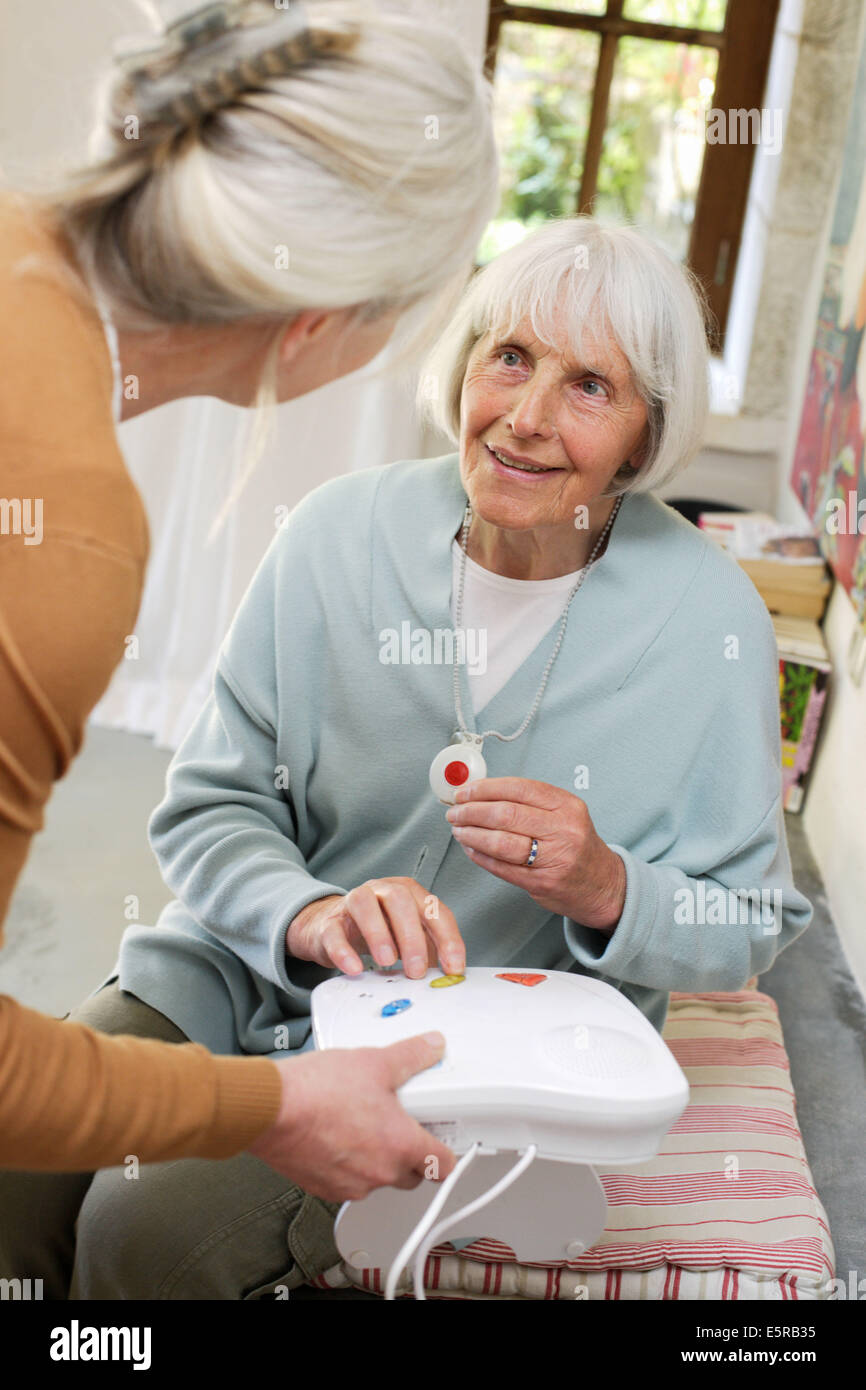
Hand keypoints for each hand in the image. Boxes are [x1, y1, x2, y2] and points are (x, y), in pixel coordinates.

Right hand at [248, 1033, 454, 1200]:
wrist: (271, 1110)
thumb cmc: (318, 1092)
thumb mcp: (374, 1062)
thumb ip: (410, 1056)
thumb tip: (432, 1047)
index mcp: (401, 1146)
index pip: (444, 1165)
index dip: (445, 1151)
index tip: (440, 1138)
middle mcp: (380, 1173)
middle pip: (412, 1175)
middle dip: (409, 1153)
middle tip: (397, 1123)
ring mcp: (351, 1185)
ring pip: (378, 1178)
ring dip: (376, 1159)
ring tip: (360, 1123)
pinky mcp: (324, 1188)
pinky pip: (348, 1182)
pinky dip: (347, 1164)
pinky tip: (336, 1135)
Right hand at [287, 878, 465, 979]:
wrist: (332, 928)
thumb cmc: (379, 931)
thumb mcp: (408, 938)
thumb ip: (430, 952)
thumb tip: (451, 976)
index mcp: (408, 892)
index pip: (434, 909)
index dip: (448, 938)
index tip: (453, 967)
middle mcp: (382, 890)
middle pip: (400, 900)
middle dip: (412, 936)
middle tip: (417, 971)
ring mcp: (353, 902)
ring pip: (365, 904)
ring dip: (379, 933)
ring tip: (387, 962)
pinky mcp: (329, 922)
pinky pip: (334, 931)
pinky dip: (344, 950)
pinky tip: (355, 968)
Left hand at [445, 777, 625, 931]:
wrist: (602, 884)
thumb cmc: (575, 844)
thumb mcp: (564, 813)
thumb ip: (528, 801)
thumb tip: (481, 792)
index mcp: (567, 806)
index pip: (518, 788)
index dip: (485, 788)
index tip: (465, 791)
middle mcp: (563, 830)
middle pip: (506, 814)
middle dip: (472, 811)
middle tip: (455, 811)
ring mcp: (553, 858)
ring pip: (500, 841)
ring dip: (471, 834)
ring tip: (458, 829)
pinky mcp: (541, 882)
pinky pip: (501, 867)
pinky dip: (479, 856)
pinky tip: (470, 848)